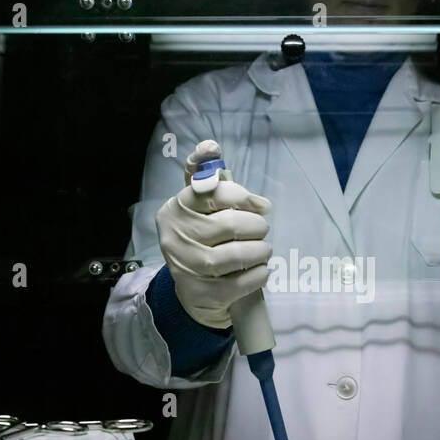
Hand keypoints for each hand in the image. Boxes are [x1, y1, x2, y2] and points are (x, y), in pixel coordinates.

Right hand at [155, 140, 271, 328]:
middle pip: (229, 225)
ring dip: (259, 251)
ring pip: (235, 255)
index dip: (243, 197)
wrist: (193, 292)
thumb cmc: (202, 239)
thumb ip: (205, 175)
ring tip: (263, 250)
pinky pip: (241, 282)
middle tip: (262, 230)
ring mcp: (188, 268)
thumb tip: (209, 145)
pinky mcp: (203, 294)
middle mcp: (176, 237)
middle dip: (256, 226)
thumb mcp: (199, 206)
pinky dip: (259, 275)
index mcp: (175, 209)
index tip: (261, 205)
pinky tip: (261, 270)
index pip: (212, 192)